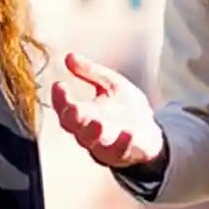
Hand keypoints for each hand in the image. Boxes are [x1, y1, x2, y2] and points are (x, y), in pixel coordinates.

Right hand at [51, 53, 163, 168]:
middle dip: (73, 118)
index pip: (65, 108)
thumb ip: (91, 72)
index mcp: (84, 114)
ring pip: (93, 142)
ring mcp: (106, 144)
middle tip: (74, 108)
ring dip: (94, 133)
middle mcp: (90, 131)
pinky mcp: (124, 152)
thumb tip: (69, 56)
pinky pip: (120, 151)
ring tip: (97, 123)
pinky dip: (122, 143)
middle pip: (74, 127)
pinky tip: (128, 133)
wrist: (150, 132)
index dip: (60, 99)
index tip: (59, 85)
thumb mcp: (110, 84)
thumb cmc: (126, 109)